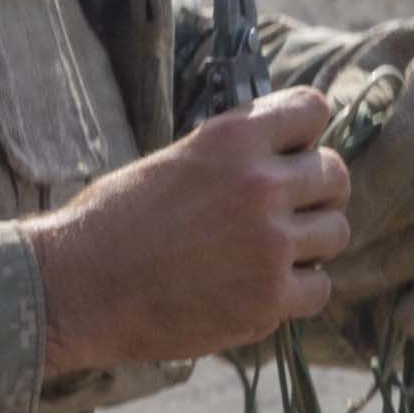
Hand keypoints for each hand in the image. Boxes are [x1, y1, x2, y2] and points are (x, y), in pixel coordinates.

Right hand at [32, 89, 350, 377]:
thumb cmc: (112, 222)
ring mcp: (269, 246)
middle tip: (286, 210)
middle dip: (316, 191)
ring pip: (336, 232)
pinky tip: (260, 287)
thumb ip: (234, 156)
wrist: (77, 287)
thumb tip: (285, 156)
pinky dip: (297, 291)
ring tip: (269, 252)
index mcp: (232, 138)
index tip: (290, 154)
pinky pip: (319, 288)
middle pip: (335, 175)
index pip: (313, 111)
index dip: (303, 134)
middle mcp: (259, 186)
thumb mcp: (175, 161)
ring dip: (310, 242)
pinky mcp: (268, 301)